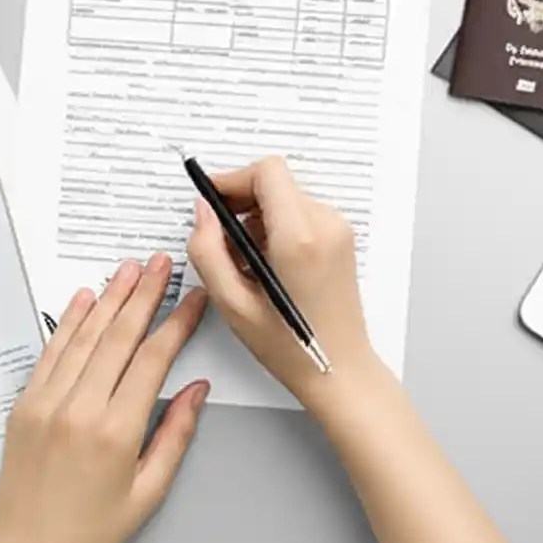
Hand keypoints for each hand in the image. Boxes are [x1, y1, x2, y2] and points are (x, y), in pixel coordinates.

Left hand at [0, 254, 209, 542]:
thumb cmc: (87, 529)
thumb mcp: (148, 491)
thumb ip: (175, 435)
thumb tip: (196, 390)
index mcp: (115, 431)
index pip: (154, 358)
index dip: (178, 322)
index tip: (194, 299)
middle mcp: (78, 409)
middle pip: (119, 335)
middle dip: (145, 293)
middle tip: (161, 264)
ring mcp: (47, 403)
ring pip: (84, 335)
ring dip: (109, 297)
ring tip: (129, 269)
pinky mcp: (25, 404)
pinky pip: (50, 351)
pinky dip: (68, 321)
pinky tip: (84, 298)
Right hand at [186, 156, 380, 411]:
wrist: (339, 369)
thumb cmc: (291, 347)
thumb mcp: (233, 303)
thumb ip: (208, 250)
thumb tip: (202, 212)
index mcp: (299, 238)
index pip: (267, 172)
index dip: (233, 180)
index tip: (211, 200)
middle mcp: (325, 226)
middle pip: (276, 183)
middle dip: (242, 203)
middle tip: (219, 238)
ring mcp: (337, 231)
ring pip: (285, 199)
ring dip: (257, 220)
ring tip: (243, 264)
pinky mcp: (340, 239)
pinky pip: (300, 215)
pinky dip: (276, 229)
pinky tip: (265, 266)